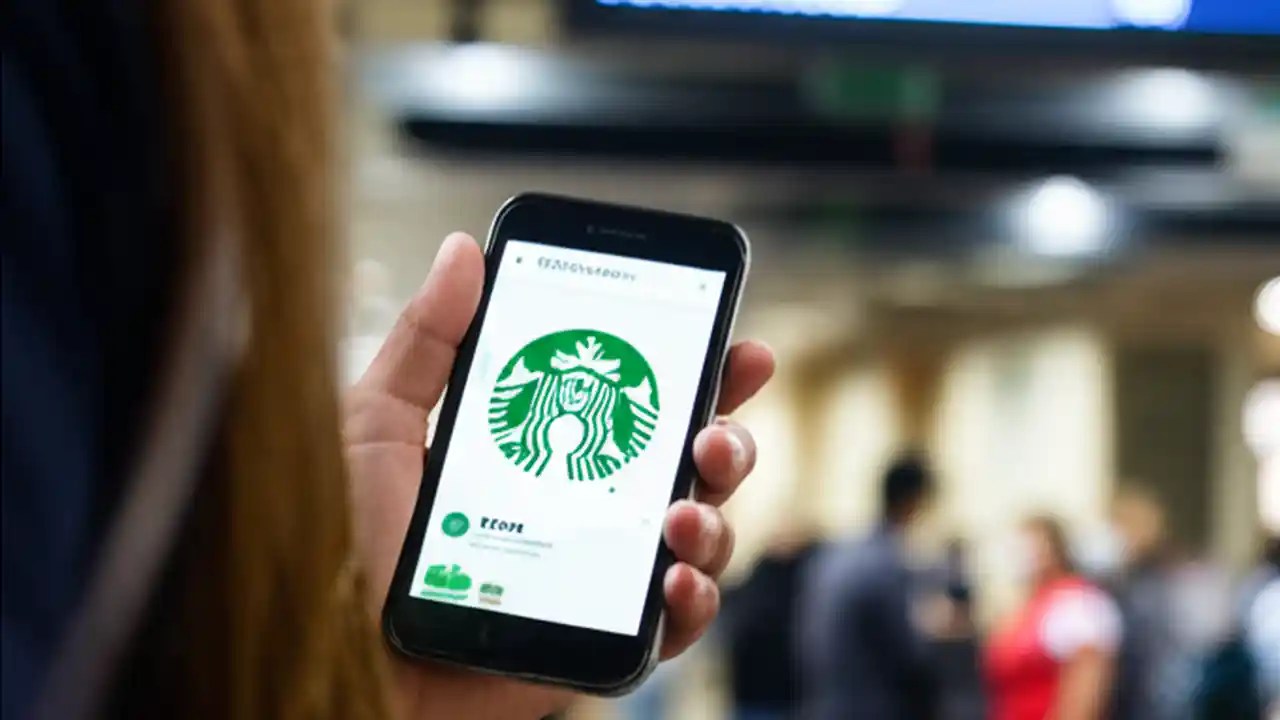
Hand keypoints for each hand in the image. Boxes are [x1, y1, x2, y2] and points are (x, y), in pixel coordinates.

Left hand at [344, 233, 773, 718]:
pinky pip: (675, 625)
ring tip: (682, 510)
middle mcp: (586, 507)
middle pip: (689, 466)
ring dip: (715, 517)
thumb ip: (425, 339)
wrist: (335, 656)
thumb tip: (465, 250)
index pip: (639, 402)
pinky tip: (673, 581)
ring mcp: (600, 575)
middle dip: (727, 439)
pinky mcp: (600, 640)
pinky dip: (694, 601)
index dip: (696, 370)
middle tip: (713, 431)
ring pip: (699, 537)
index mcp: (547, 449)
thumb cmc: (344, 543)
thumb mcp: (378, 423)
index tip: (731, 340)